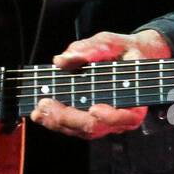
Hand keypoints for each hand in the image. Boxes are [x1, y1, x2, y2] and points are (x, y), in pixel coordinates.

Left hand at [30, 29, 171, 138]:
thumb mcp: (110, 43)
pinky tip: (40, 113)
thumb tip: (63, 59)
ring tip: (38, 111)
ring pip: (82, 131)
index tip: (94, 109)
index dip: (110, 117)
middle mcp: (120, 117)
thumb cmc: (121, 51)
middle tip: (47, 105)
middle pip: (96, 127)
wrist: (128, 58)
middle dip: (69, 119)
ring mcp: (104, 122)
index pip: (126, 116)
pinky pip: (75, 127)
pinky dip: (56, 122)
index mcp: (134, 99)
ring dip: (57, 122)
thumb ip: (90, 49)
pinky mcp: (90, 120)